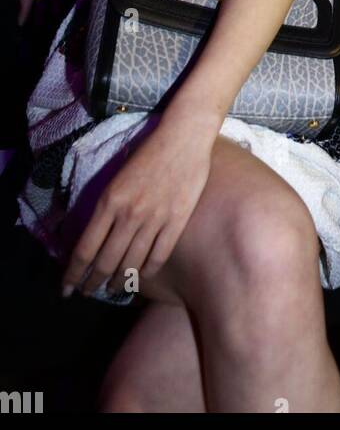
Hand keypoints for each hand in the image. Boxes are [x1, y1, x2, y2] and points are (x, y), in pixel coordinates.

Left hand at [61, 110, 216, 297]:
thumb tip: (95, 237)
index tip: (66, 287)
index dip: (73, 274)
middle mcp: (129, 214)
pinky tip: (141, 277)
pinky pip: (158, 256)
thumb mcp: (116, 178)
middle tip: (88, 291)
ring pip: (131, 264)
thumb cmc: (148, 152)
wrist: (184, 138)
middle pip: (106, 262)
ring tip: (114, 288)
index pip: (85, 249)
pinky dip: (146, 272)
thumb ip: (106, 207)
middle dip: (92, 283)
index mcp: (109, 201)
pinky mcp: (176, 221)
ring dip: (119, 282)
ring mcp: (154, 220)